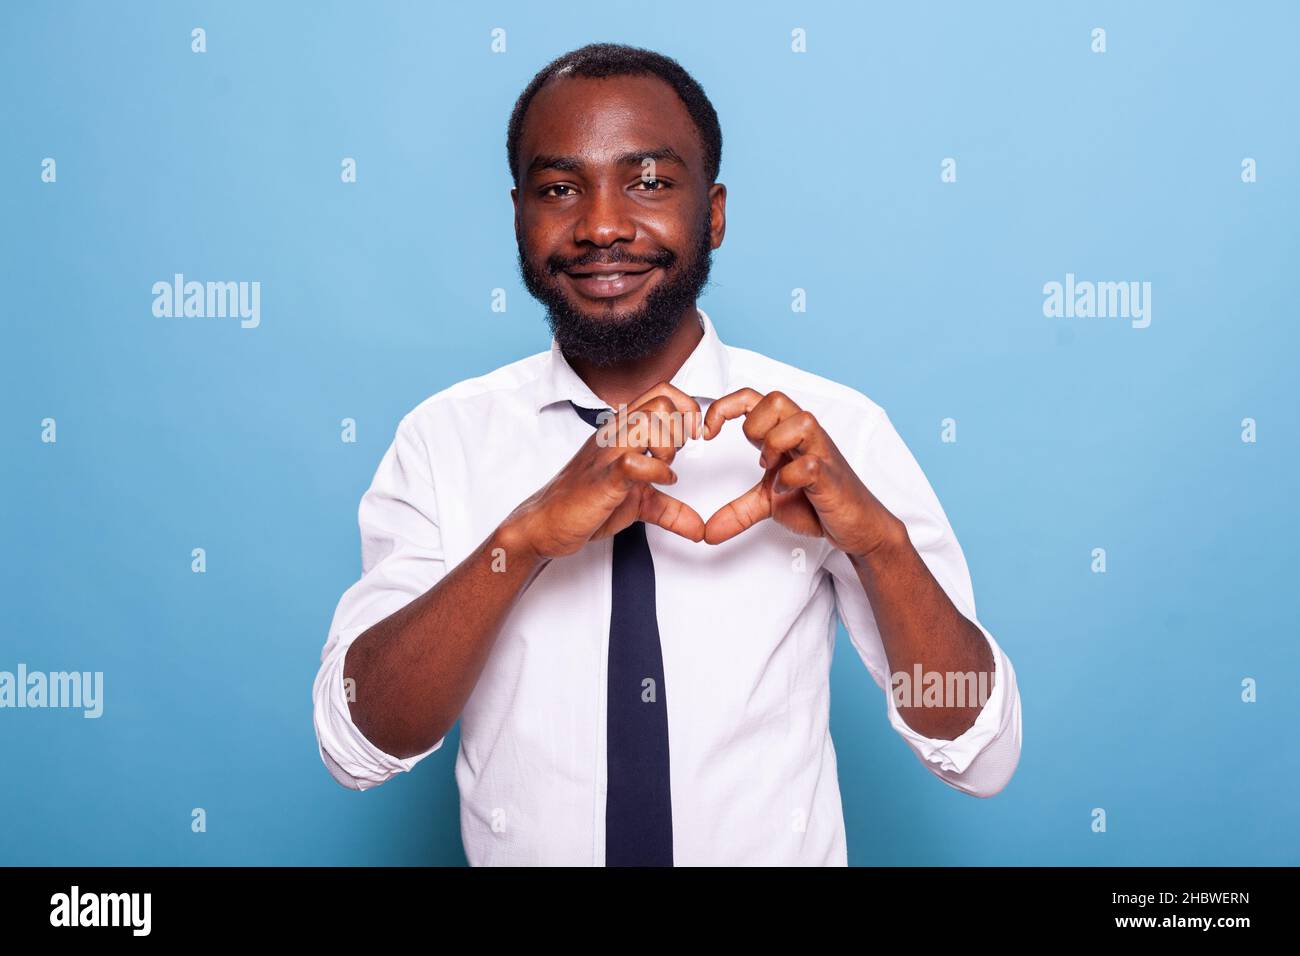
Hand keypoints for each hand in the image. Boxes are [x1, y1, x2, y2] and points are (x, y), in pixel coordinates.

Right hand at [502, 382, 705, 559]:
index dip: (687, 410)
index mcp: (621, 429)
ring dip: (668, 447)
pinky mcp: (603, 478)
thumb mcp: (637, 502)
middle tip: (675, 456)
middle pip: (662, 403)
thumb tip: (699, 528)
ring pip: (649, 423)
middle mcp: (614, 434)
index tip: (693, 437)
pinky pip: (635, 461)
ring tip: (664, 468)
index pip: (662, 393)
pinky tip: (659, 484)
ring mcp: (607, 453)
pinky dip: (657, 472)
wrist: (547, 522)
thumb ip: (669, 508)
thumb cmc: (585, 502)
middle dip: (680, 430)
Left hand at [700, 388, 904, 555]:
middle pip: (775, 399)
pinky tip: (784, 490)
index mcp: (785, 433)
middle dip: (755, 426)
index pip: (752, 398)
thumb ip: (737, 510)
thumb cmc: (817, 502)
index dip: (725, 407)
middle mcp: (804, 436)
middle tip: (755, 457)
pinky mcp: (831, 477)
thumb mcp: (768, 504)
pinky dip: (790, 478)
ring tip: (771, 469)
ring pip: (801, 420)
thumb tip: (707, 532)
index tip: (706, 432)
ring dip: (776, 445)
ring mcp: (820, 453)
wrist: (856, 525)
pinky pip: (810, 465)